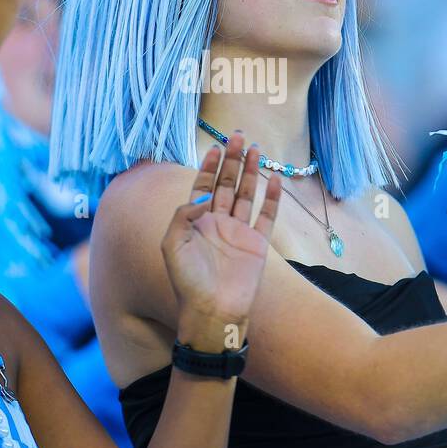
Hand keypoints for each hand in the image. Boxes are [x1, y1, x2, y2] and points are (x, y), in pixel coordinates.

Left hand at [160, 133, 282, 352]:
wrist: (212, 311)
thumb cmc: (187, 283)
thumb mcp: (172, 246)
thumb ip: (181, 217)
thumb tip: (199, 197)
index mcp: (196, 223)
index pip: (203, 187)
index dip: (209, 167)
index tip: (216, 147)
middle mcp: (218, 224)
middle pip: (227, 184)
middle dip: (232, 160)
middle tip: (239, 136)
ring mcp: (239, 233)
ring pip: (247, 194)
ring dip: (251, 171)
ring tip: (256, 148)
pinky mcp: (257, 245)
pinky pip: (267, 216)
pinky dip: (272, 198)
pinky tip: (275, 179)